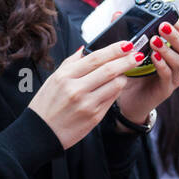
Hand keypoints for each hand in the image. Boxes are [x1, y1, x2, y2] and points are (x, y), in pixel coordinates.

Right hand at [29, 41, 145, 149]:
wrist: (40, 133)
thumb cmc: (46, 105)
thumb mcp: (53, 79)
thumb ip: (71, 62)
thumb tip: (85, 48)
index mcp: (65, 76)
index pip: (95, 58)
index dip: (114, 50)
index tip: (127, 44)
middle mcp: (76, 89)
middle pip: (109, 70)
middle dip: (127, 60)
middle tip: (138, 54)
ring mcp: (87, 104)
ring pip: (115, 85)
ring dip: (124, 76)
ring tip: (127, 70)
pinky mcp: (94, 117)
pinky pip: (112, 99)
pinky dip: (117, 90)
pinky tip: (117, 85)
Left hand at [114, 19, 178, 126]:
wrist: (128, 101)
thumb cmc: (132, 74)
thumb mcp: (129, 51)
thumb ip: (125, 32)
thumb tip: (117, 14)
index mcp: (171, 49)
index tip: (173, 17)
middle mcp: (176, 61)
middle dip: (174, 34)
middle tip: (163, 26)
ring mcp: (174, 76)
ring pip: (178, 60)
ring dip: (166, 49)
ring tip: (154, 41)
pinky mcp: (167, 88)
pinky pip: (168, 75)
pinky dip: (162, 66)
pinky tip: (154, 58)